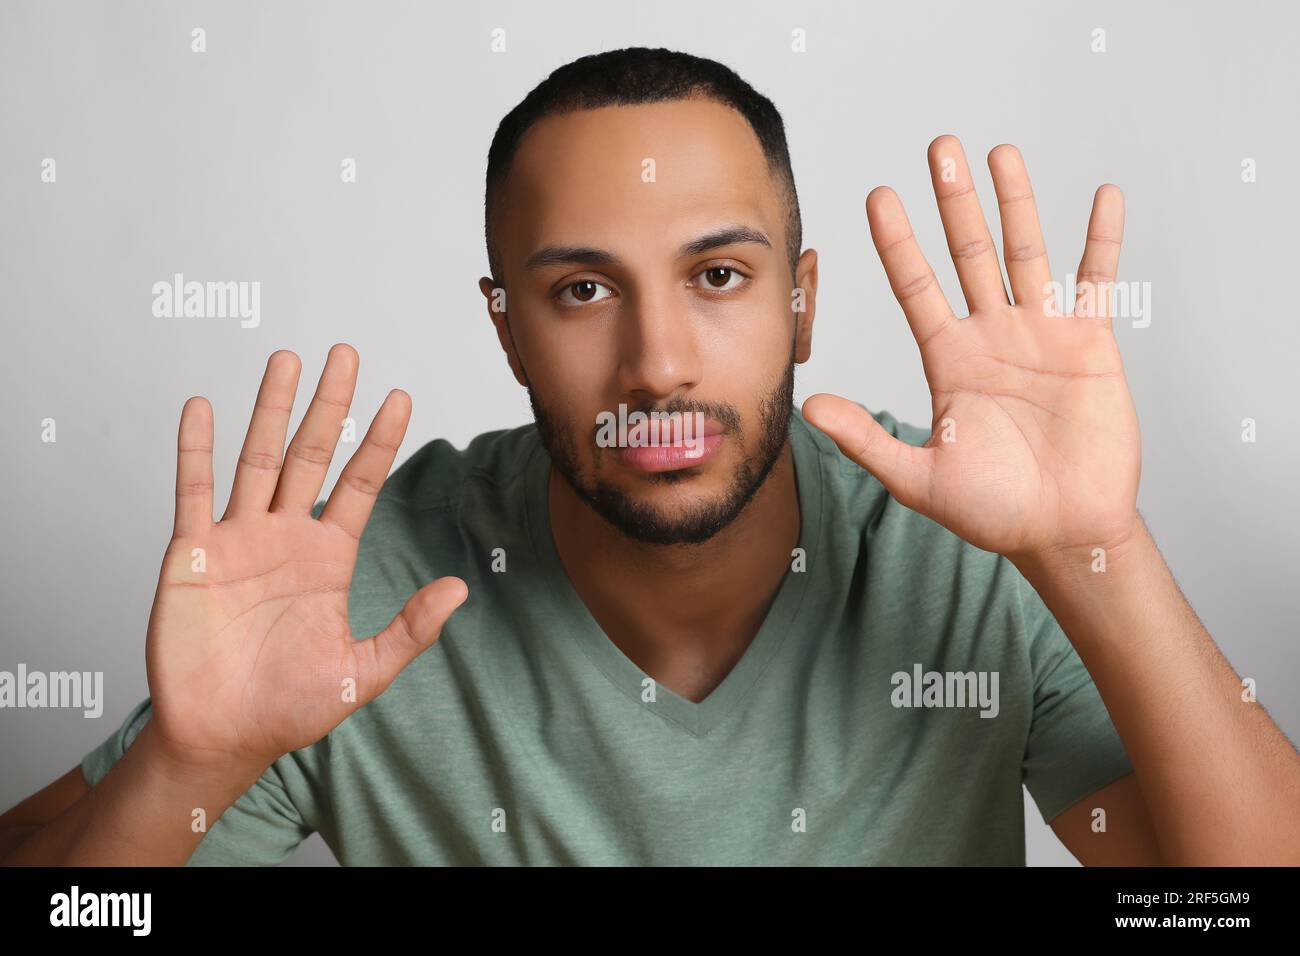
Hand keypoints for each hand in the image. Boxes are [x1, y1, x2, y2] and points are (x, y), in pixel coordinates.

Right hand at [144, 344, 467, 772]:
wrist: (224, 737)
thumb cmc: (291, 707)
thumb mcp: (364, 672)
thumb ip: (411, 629)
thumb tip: (460, 589)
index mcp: (329, 557)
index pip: (361, 484)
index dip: (380, 440)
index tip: (401, 396)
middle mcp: (286, 536)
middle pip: (313, 454)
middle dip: (330, 404)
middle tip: (346, 353)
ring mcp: (239, 539)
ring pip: (258, 458)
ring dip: (270, 409)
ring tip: (287, 359)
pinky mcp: (193, 553)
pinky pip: (193, 491)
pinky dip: (195, 449)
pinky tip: (202, 407)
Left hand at [803, 136, 1141, 562]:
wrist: (1063, 532)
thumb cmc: (993, 512)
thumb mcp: (918, 476)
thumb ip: (866, 438)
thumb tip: (808, 406)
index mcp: (948, 360)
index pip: (915, 286)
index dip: (897, 241)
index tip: (877, 196)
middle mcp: (990, 336)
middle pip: (967, 253)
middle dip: (952, 200)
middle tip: (938, 147)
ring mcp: (1040, 335)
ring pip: (1025, 253)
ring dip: (1014, 202)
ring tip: (998, 153)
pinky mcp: (1089, 344)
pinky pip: (1097, 281)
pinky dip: (1101, 240)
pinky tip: (1102, 196)